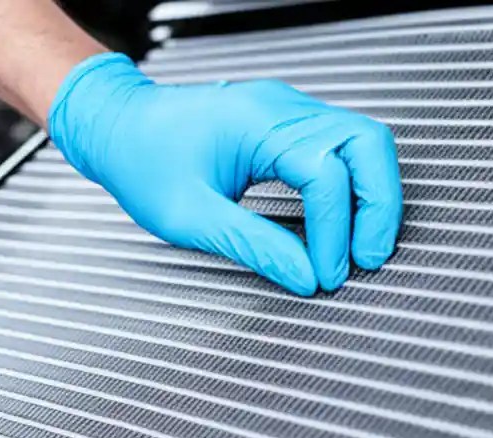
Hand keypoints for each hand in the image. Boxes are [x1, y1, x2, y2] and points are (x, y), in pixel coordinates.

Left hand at [47, 53, 402, 295]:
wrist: (114, 126)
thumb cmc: (140, 161)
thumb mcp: (189, 217)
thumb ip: (253, 247)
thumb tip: (304, 277)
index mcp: (257, 122)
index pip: (326, 173)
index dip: (336, 229)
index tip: (327, 273)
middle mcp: (281, 106)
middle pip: (366, 144)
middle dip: (378, 205)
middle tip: (369, 258)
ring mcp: (288, 109)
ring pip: (362, 141)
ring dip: (372, 194)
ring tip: (361, 246)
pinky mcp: (286, 123)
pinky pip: (340, 146)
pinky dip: (352, 184)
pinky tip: (343, 220)